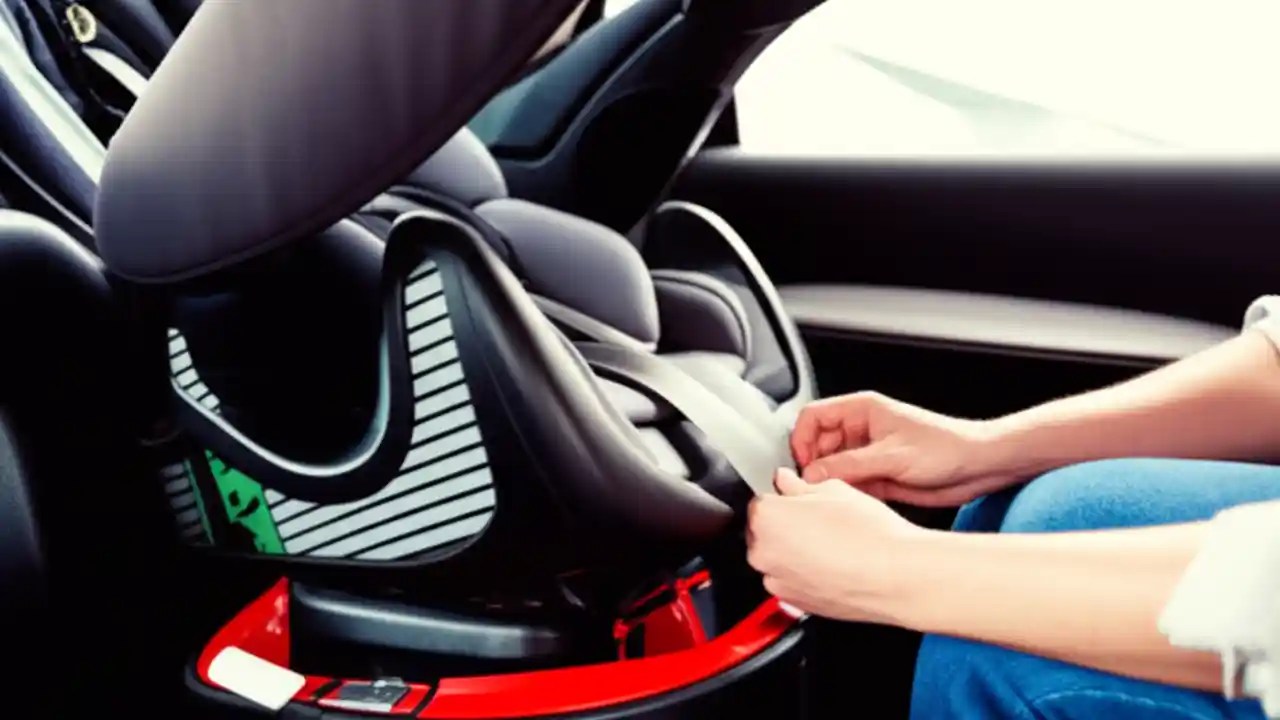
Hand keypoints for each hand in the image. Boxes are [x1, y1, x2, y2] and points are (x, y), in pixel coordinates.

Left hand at [747, 469, 924, 622]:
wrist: (896, 577)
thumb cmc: (869, 534)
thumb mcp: (834, 490)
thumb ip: (799, 485)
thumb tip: (785, 482)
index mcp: (767, 517)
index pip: (761, 501)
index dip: (783, 500)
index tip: (799, 501)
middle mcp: (763, 552)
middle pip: (763, 532)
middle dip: (783, 526)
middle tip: (819, 522)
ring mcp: (776, 581)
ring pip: (775, 559)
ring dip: (791, 552)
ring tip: (829, 545)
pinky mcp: (793, 603)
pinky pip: (788, 582)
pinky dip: (802, 575)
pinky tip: (831, 566)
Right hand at [790, 392, 1020, 506]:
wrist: (978, 467)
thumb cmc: (946, 447)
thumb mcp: (893, 455)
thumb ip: (849, 465)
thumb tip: (812, 474)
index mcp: (861, 411)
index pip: (813, 417)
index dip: (802, 439)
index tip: (802, 463)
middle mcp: (861, 431)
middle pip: (817, 445)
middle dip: (813, 466)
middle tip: (815, 486)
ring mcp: (867, 455)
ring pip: (830, 469)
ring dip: (829, 484)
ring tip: (835, 497)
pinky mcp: (876, 477)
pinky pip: (848, 486)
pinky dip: (845, 495)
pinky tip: (852, 503)